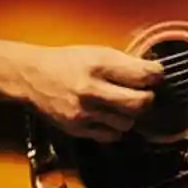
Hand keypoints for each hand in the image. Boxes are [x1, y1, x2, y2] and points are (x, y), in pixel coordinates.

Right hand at [16, 44, 163, 142]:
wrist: (31, 77)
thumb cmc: (65, 62)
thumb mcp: (96, 52)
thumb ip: (124, 63)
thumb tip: (153, 73)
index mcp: (98, 65)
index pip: (144, 74)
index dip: (156, 75)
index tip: (156, 75)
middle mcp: (91, 90)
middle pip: (140, 103)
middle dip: (148, 98)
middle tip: (144, 93)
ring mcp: (84, 113)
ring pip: (128, 123)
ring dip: (130, 115)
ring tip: (122, 104)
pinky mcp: (78, 129)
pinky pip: (111, 135)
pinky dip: (115, 127)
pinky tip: (109, 116)